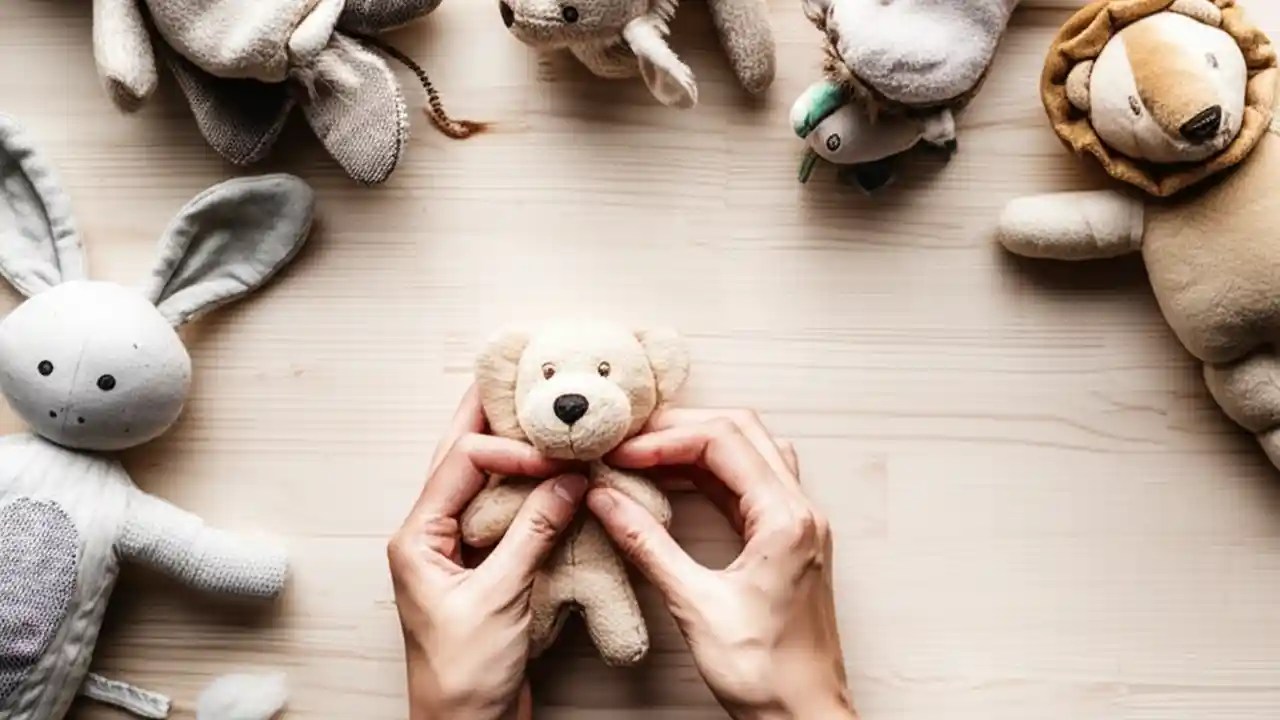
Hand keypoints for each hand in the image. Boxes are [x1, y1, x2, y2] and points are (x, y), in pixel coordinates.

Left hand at [388, 386, 586, 719]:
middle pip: (459, 457)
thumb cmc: (464, 679)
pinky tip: (553, 475)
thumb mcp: (500, 599)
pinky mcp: (486, 569)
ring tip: (537, 413)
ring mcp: (458, 551)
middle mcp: (432, 536)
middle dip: (487, 416)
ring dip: (511, 448)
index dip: (510, 449)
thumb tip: (568, 479)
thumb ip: (534, 533)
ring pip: (482, 481)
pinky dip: (531, 490)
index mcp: (418, 538)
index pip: (462, 463)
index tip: (555, 459)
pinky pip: (506, 514)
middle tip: (515, 376)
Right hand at [587, 410, 856, 719]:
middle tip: (630, 439)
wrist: (805, 716)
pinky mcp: (787, 540)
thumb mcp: (695, 606)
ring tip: (648, 453)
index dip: (666, 438)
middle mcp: (801, 511)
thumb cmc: (765, 673)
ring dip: (699, 444)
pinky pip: (751, 484)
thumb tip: (606, 500)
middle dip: (682, 427)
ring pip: (751, 451)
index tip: (623, 451)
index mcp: (786, 519)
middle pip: (741, 432)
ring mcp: (798, 523)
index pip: (724, 442)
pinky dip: (712, 473)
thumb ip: (648, 545)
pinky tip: (675, 481)